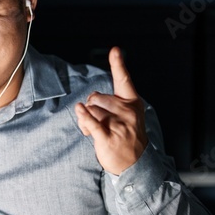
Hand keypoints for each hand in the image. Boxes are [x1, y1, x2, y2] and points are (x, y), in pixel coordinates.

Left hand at [74, 47, 148, 174]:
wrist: (135, 164)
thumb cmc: (126, 138)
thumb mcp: (126, 116)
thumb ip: (110, 104)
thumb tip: (88, 101)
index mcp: (132, 103)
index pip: (124, 80)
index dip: (118, 64)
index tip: (115, 50)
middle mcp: (127, 111)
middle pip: (97, 97)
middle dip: (90, 107)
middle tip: (94, 121)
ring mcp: (119, 124)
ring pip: (91, 109)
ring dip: (85, 119)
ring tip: (92, 130)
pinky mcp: (108, 137)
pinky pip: (91, 121)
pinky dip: (83, 116)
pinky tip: (80, 111)